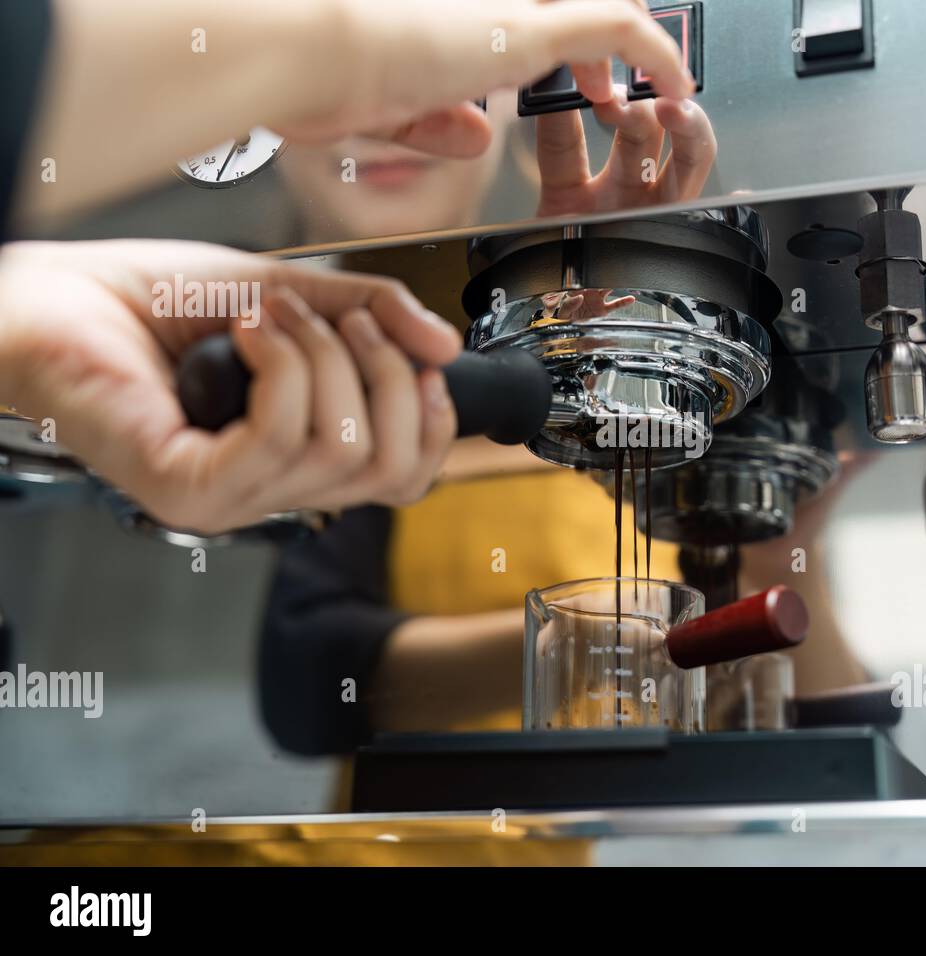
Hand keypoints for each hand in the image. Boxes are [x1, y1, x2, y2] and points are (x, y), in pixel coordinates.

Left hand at [0, 240, 460, 532]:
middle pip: (392, 469)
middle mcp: (271, 492)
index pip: (406, 478)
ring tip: (277, 315)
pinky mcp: (191, 491)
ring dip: (326, 359)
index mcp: (299, 459)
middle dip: (385, 375)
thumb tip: (444, 345)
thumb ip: (373, 316)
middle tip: (342, 320)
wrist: (55, 296)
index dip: (434, 418)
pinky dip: (283, 368)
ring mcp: (231, 501)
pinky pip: (283, 439)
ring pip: (342, 448)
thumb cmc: (153, 301)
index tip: (419, 357)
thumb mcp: (297, 297)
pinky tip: (251, 332)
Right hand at [25, 0, 698, 219]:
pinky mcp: (526, 29)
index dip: (565, 58)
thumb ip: (436, 122)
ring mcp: (508, 16)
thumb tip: (476, 134)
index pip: (529, 31)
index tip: (583, 88)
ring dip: (633, 55)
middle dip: (600, 55)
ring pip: (597, 17)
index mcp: (456, 31)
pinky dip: (654, 52)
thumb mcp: (388, 113)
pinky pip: (616, 29)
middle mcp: (489, 15)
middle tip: (619, 94)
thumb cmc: (318, 77)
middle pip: (565, 20)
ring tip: (661, 94)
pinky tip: (678, 83)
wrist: (305, 51)